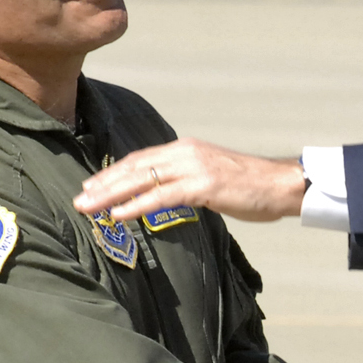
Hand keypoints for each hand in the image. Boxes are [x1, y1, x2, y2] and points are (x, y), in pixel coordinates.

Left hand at [74, 139, 304, 222]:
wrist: (282, 184)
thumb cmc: (251, 186)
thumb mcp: (213, 177)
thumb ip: (187, 181)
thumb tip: (167, 195)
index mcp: (185, 148)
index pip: (140, 159)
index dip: (113, 173)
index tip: (91, 187)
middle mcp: (185, 152)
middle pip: (134, 166)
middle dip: (103, 183)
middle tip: (79, 199)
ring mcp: (194, 167)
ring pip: (142, 179)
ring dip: (111, 194)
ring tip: (89, 207)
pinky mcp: (203, 184)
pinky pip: (162, 196)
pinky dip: (137, 205)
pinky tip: (119, 214)